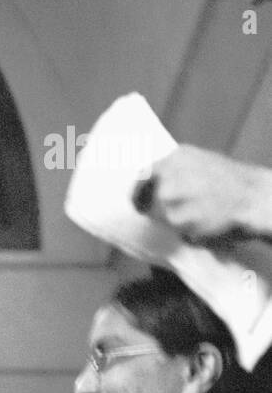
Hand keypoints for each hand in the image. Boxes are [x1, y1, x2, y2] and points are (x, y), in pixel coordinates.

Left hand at [133, 146, 271, 243]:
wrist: (255, 198)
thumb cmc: (233, 182)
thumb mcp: (202, 161)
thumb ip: (176, 170)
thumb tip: (155, 184)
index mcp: (174, 158)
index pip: (143, 177)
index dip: (138, 192)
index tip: (137, 202)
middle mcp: (166, 177)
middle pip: (150, 201)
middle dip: (163, 209)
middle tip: (186, 211)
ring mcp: (169, 200)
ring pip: (164, 219)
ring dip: (179, 222)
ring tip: (204, 214)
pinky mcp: (176, 221)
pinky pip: (178, 233)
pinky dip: (191, 234)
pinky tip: (208, 224)